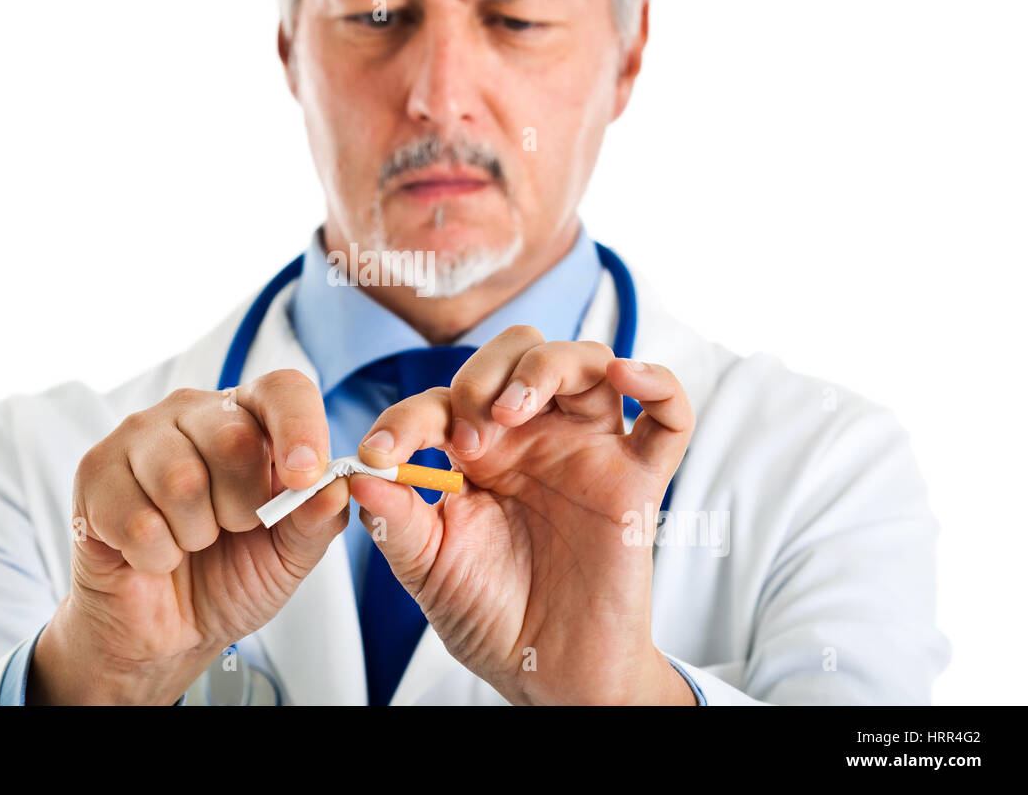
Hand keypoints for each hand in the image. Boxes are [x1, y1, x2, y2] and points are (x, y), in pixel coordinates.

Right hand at [29, 369, 348, 703]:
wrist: (167, 628)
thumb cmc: (232, 574)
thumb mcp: (290, 554)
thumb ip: (317, 518)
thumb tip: (335, 486)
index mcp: (249, 416)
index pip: (283, 389)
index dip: (300, 427)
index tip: (304, 476)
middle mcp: (191, 411)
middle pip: (233, 438)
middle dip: (243, 507)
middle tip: (231, 528)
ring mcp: (136, 436)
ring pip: (182, 481)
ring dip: (196, 535)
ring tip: (189, 541)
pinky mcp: (94, 473)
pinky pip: (140, 521)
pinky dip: (157, 556)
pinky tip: (150, 554)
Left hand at [350, 325, 695, 704]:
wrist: (549, 674)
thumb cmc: (491, 616)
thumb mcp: (429, 570)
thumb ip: (396, 523)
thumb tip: (358, 478)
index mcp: (477, 452)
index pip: (444, 399)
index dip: (409, 417)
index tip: (382, 453)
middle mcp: (533, 439)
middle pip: (520, 353)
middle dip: (484, 372)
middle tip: (466, 432)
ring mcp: (587, 452)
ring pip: (586, 363)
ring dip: (547, 366)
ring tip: (513, 408)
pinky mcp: (637, 480)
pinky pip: (669, 415)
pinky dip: (656, 381)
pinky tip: (624, 375)